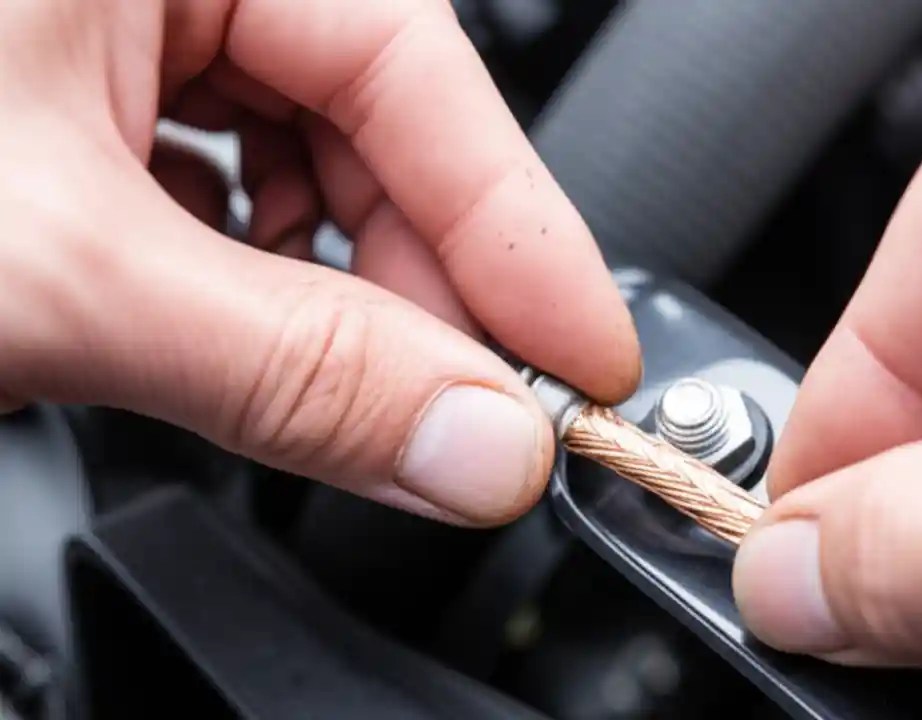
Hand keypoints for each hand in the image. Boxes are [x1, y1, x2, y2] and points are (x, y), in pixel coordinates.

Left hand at [0, 1, 639, 525]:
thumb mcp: (63, 277)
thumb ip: (291, 367)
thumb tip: (481, 444)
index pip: (413, 64)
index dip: (518, 228)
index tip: (584, 357)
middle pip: (366, 120)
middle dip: (421, 280)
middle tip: (471, 411)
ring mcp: (107, 26)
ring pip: (296, 161)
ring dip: (336, 287)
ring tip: (348, 383)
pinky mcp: (70, 103)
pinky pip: (219, 183)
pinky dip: (251, 276)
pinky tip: (242, 327)